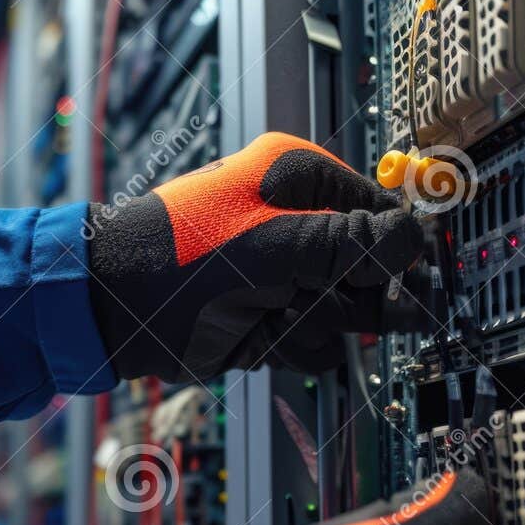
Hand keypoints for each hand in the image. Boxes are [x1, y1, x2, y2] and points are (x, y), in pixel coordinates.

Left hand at [85, 133, 429, 381]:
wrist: (109, 314)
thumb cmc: (177, 264)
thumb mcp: (273, 248)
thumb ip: (351, 242)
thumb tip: (415, 237)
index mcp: (298, 177)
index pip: (382, 212)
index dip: (390, 253)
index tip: (388, 285)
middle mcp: (297, 220)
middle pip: (370, 269)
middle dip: (346, 297)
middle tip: (307, 300)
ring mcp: (285, 270)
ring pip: (345, 311)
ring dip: (315, 326)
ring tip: (270, 316)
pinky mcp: (271, 312)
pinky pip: (314, 338)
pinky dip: (292, 347)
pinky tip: (258, 337)